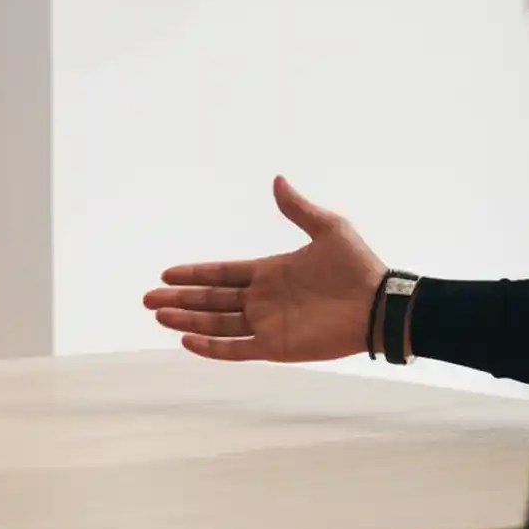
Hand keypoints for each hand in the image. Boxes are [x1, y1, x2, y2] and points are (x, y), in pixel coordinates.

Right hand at [143, 176, 386, 361]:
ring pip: (215, 324)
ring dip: (186, 321)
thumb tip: (277, 180)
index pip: (221, 274)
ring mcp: (266, 324)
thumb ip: (297, 208)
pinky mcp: (275, 347)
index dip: (194, 275)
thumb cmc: (358, 267)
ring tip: (159, 316)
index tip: (167, 274)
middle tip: (148, 299)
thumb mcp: (328, 228)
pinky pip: (235, 348)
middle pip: (210, 300)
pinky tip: (186, 340)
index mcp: (268, 272)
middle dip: (179, 300)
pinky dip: (210, 347)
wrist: (380, 305)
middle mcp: (262, 300)